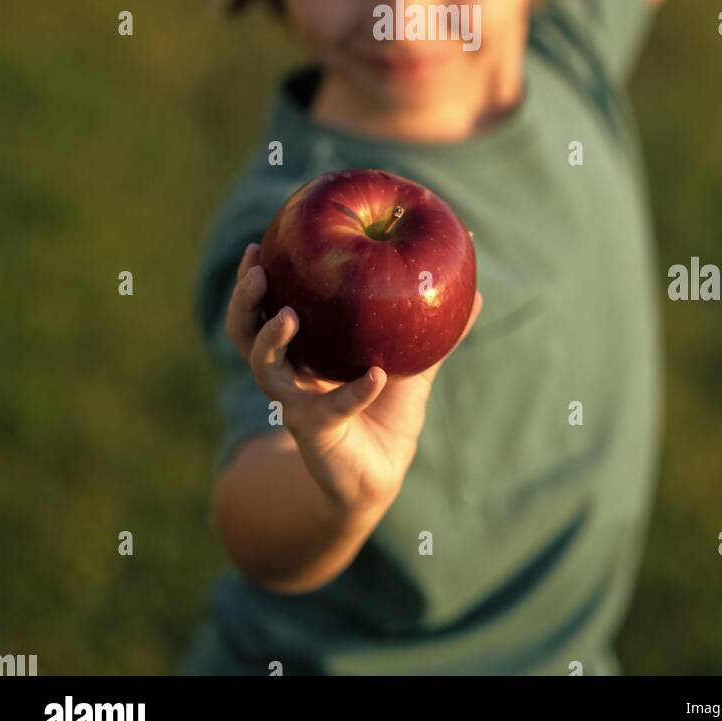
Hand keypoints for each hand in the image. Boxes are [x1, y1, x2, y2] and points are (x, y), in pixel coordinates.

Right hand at [225, 242, 482, 517]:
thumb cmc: (389, 412)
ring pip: (265, 369)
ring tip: (289, 314)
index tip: (258, 246)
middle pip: (244, 333)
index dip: (254, 279)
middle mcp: (289, 373)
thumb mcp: (413, 363)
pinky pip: (332, 408)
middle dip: (244, 301)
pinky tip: (376, 376)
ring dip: (270, 338)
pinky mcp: (315, 431)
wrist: (380, 474)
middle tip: (259, 271)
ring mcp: (296, 403)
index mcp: (304, 348)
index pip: (265, 307)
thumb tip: (477, 292)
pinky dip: (355, 391)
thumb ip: (439, 332)